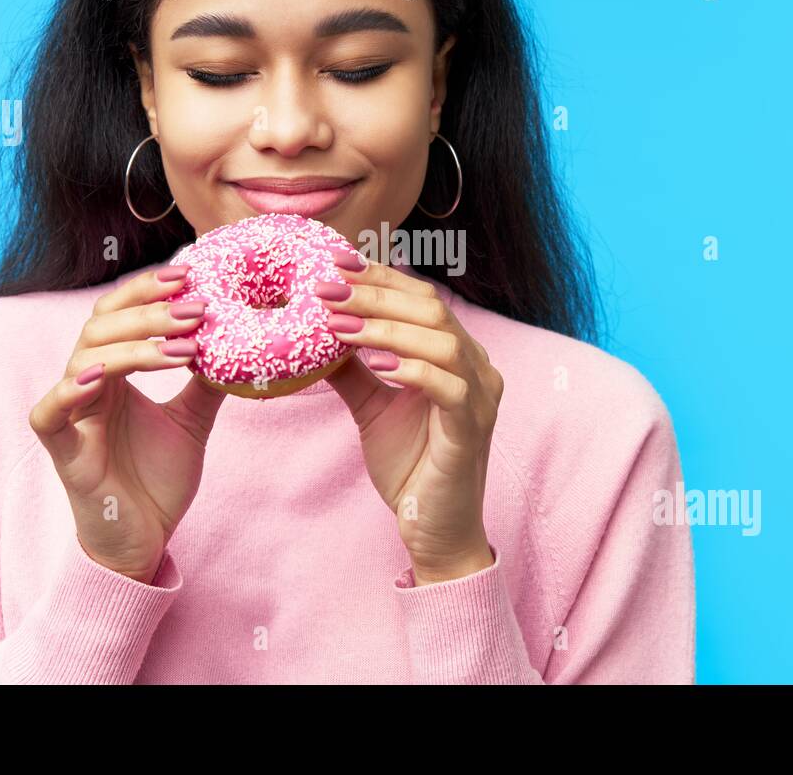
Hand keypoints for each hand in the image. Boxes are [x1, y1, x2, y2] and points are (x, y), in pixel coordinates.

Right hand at [28, 266, 226, 582]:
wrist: (144, 541)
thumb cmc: (157, 481)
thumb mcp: (192, 420)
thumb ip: (206, 381)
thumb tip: (237, 343)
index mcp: (114, 371)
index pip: (120, 311)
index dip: (149, 289)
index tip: (190, 275)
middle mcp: (88, 384)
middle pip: (103, 325)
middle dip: (150, 310)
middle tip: (196, 306)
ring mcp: (71, 414)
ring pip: (85, 357)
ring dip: (135, 344)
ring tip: (182, 345)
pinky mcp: (61, 450)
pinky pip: (50, 411)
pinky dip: (72, 388)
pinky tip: (104, 375)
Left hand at [317, 251, 503, 584]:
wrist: (433, 528)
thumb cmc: (410, 466)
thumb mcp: (371, 407)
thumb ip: (351, 369)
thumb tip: (311, 332)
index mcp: (456, 353)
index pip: (419, 298)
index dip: (378, 277)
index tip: (333, 264)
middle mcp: (476, 365)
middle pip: (429, 308)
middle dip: (374, 295)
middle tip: (325, 290)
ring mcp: (481, 394)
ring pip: (440, 339)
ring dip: (385, 328)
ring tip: (339, 326)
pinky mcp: (473, 426)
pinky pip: (448, 385)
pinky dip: (410, 368)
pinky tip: (374, 363)